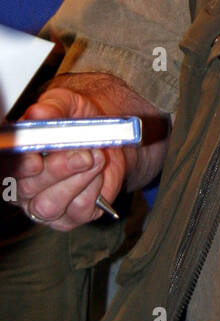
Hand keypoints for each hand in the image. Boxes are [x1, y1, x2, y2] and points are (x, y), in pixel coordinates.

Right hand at [9, 85, 129, 231]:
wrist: (107, 134)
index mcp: (15, 158)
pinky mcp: (72, 216)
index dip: (19, 166)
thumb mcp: (67, 103)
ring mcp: (46, 204)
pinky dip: (91, 190)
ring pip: (49, 205)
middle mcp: (24, 186)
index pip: (6, 168)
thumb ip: (52, 107)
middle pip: (27, 189)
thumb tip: (38, 113)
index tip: (35, 160)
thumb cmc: (78, 120)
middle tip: (82, 153)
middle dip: (58, 169)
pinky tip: (98, 173)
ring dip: (76, 180)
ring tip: (95, 158)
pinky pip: (77, 211)